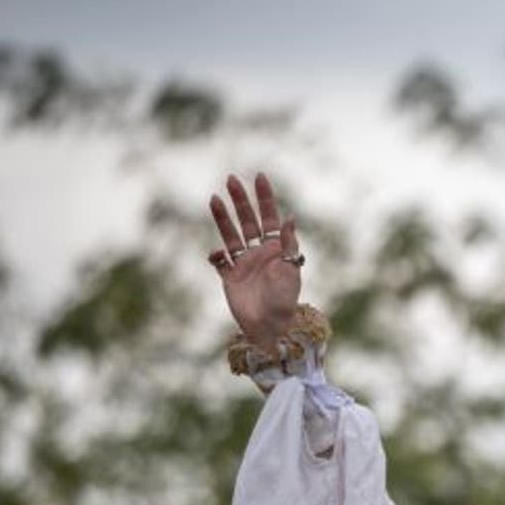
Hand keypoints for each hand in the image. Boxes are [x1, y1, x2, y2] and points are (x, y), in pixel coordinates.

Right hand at [206, 172, 302, 346]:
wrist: (271, 327)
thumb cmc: (285, 300)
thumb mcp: (291, 270)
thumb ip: (289, 244)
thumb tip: (290, 217)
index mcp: (277, 249)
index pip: (270, 217)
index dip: (265, 198)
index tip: (259, 177)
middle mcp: (259, 253)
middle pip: (248, 220)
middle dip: (240, 200)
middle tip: (231, 179)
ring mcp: (243, 264)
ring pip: (230, 234)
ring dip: (222, 217)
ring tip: (214, 198)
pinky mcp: (230, 277)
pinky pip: (219, 261)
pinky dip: (215, 254)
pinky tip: (216, 253)